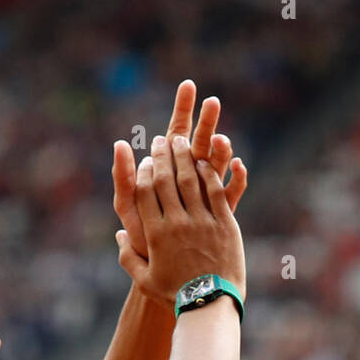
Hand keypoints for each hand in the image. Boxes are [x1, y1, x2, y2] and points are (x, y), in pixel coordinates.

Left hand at [113, 80, 247, 262]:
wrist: (163, 274)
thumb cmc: (142, 240)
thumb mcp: (128, 206)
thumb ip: (123, 177)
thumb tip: (119, 144)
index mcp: (167, 172)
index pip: (174, 133)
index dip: (181, 109)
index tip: (188, 85)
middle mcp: (188, 179)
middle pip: (200, 142)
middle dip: (206, 119)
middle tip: (213, 99)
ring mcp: (206, 194)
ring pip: (217, 164)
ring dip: (221, 149)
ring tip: (223, 138)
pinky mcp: (220, 213)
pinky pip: (230, 191)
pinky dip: (236, 178)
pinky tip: (239, 165)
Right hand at [118, 131, 245, 304]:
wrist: (209, 306)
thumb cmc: (174, 297)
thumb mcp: (144, 282)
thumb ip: (127, 258)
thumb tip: (119, 236)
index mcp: (155, 234)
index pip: (145, 193)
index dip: (144, 172)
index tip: (145, 160)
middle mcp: (177, 223)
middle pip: (166, 180)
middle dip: (162, 156)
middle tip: (161, 140)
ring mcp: (202, 221)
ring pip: (191, 180)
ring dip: (185, 156)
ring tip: (181, 140)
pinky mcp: (225, 224)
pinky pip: (215, 191)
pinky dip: (209, 173)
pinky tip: (205, 161)